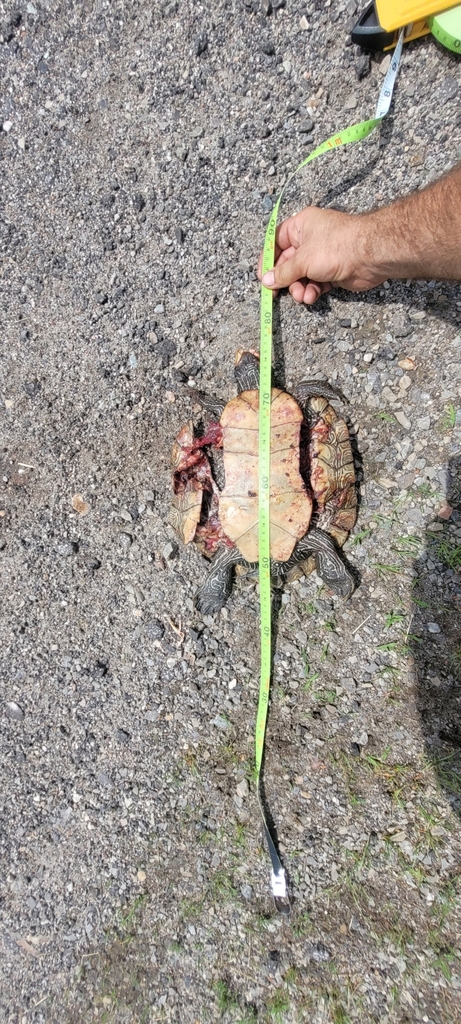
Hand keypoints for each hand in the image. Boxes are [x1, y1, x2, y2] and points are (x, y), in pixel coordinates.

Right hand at [256, 206, 384, 303]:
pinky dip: (312, 291)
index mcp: (301, 226)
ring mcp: (322, 256)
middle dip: (285, 279)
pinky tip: (312, 297)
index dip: (268, 259)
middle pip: (288, 262)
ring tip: (302, 296)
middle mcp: (310, 239)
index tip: (263, 276)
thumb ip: (283, 272)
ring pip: (301, 276)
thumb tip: (267, 281)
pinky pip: (315, 283)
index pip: (276, 241)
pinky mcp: (332, 272)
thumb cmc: (335, 247)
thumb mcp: (303, 260)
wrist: (370, 256)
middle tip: (277, 294)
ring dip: (299, 288)